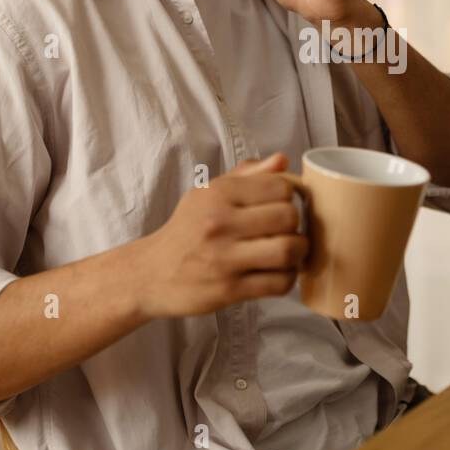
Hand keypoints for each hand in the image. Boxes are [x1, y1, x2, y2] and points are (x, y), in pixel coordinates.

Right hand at [135, 152, 306, 318]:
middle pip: (288, 217)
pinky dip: (287, 278)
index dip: (288, 197)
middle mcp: (219, 223)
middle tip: (287, 232)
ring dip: (298, 253)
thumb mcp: (208, 193)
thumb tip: (282, 160)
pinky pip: (279, 283)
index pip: (280, 187)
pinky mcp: (229, 290)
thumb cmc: (187, 230)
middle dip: (295, 225)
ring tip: (289, 252)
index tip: (280, 206)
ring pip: (288, 250)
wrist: (151, 273)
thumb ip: (247, 175)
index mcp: (217, 194)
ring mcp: (224, 259)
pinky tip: (277, 272)